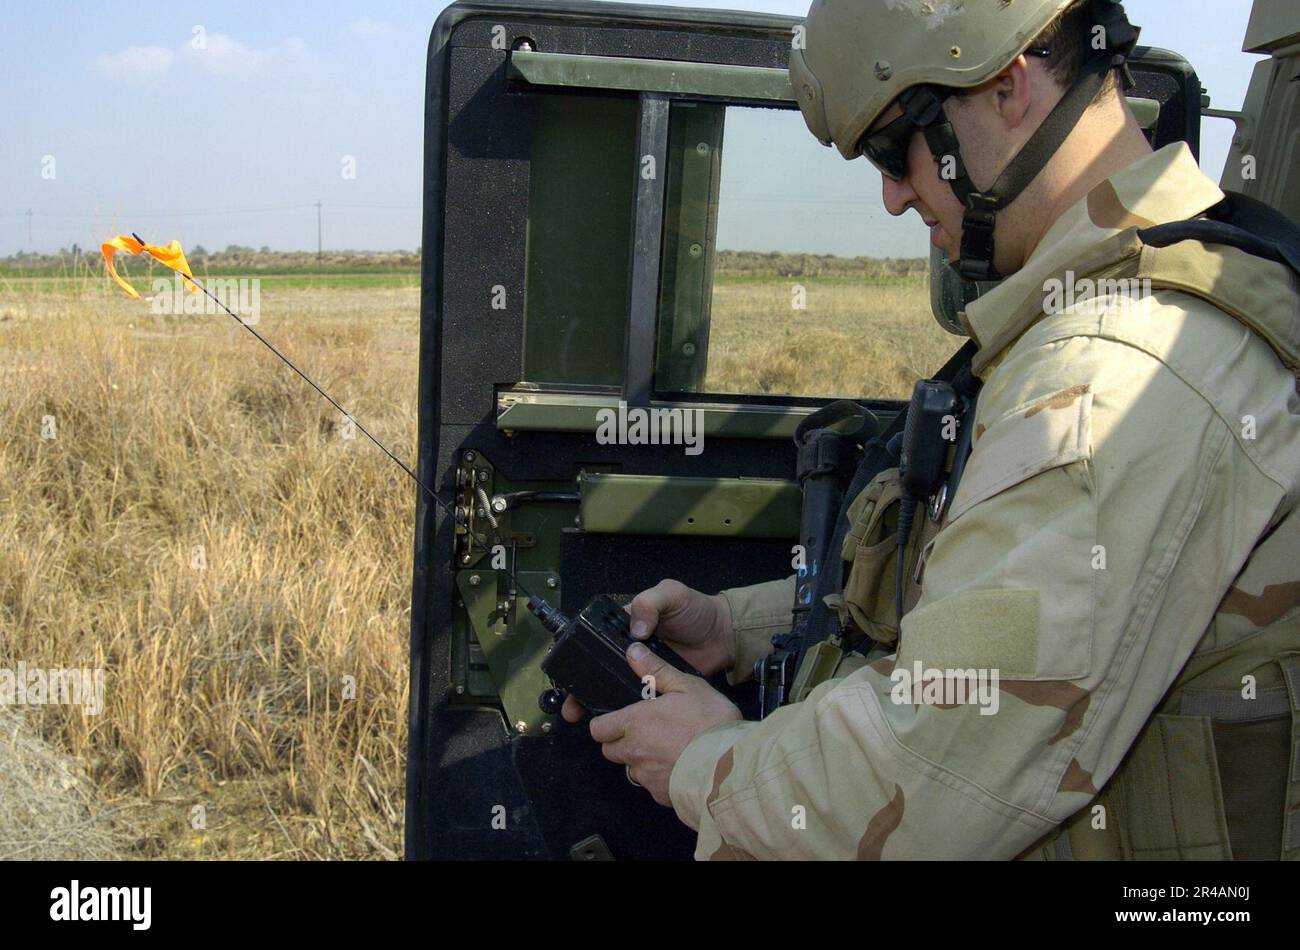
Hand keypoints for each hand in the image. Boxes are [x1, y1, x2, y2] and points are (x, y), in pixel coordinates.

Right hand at [560, 579, 733, 723]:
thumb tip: (634, 630)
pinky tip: (614, 722)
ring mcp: (642, 668)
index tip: (567, 672)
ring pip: (613, 685)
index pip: (596, 637)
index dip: (579, 654)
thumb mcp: (671, 594)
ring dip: (596, 700)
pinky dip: (625, 710)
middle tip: (570, 704)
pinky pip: (636, 697)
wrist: (724, 635)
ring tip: (580, 716)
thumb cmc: (697, 610)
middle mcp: (629, 647)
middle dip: (580, 685)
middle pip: (598, 666)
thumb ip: (651, 603)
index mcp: (627, 623)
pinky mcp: (657, 685)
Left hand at [588, 642, 741, 805]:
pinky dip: (660, 778)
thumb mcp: (687, 686)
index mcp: (635, 723)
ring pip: (631, 770)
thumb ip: (656, 670)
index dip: (604, 724)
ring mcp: (647, 777)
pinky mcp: (661, 796)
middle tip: (644, 732)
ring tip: (665, 750)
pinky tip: (679, 768)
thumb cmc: (710, 722)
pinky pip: (652, 786)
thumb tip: (633, 652)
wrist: (731, 765)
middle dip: (620, 742)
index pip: (598, 729)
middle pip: (610, 751)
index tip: (617, 720)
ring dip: (640, 761)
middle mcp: (634, 752)